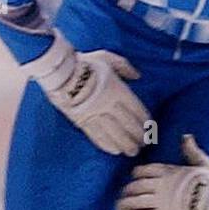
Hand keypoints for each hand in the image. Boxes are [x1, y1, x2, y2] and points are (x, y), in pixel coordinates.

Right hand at [23, 35, 148, 155]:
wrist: (59, 71)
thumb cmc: (84, 62)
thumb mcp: (107, 57)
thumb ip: (124, 66)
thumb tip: (137, 75)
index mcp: (117, 89)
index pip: (136, 109)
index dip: (144, 120)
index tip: (149, 127)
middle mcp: (108, 104)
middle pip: (128, 125)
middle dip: (138, 136)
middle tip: (145, 143)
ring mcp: (95, 115)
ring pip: (115, 134)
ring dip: (126, 145)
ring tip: (133, 152)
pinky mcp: (82, 122)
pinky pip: (97, 136)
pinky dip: (107, 145)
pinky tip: (115, 151)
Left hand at [117, 134, 208, 209]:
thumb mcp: (205, 163)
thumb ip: (192, 151)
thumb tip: (186, 136)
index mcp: (169, 172)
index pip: (144, 170)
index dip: (136, 174)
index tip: (134, 177)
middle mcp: (161, 185)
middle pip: (136, 186)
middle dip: (127, 190)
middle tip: (123, 194)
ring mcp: (160, 201)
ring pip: (136, 201)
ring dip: (125, 204)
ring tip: (120, 207)